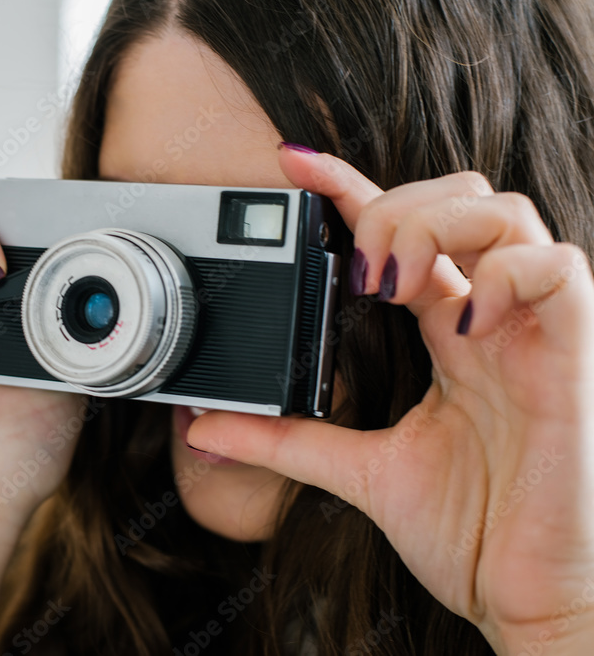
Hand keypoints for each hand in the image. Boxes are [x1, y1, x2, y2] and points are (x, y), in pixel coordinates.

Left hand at [188, 148, 593, 653]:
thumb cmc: (474, 533)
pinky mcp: (574, 359)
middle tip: (358, 266)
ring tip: (395, 282)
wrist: (532, 600)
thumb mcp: (363, 472)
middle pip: (465, 198)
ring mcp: (536, 334)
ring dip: (438, 226)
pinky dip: (508, 273)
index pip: (403, 233)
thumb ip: (289, 441)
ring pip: (510, 214)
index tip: (291, 163)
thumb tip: (208, 427)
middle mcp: (493, 321)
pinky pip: (561, 272)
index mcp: (450, 335)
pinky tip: (463, 316)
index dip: (351, 187)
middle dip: (398, 206)